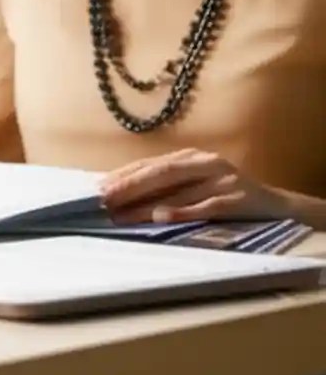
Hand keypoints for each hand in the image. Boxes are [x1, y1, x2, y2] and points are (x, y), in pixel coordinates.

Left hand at [99, 148, 290, 224]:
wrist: (277, 205)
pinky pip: (206, 206)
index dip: (122, 175)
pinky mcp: (237, 199)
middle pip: (161, 172)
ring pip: (178, 191)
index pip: (149, 164)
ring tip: (121, 215)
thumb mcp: (196, 184)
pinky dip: (183, 212)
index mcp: (191, 157)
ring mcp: (222, 180)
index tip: (96, 189)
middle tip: (103, 200)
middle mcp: (205, 163)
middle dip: (128, 186)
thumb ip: (165, 186)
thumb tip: (119, 194)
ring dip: (147, 204)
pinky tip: (163, 218)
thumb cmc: (225, 196)